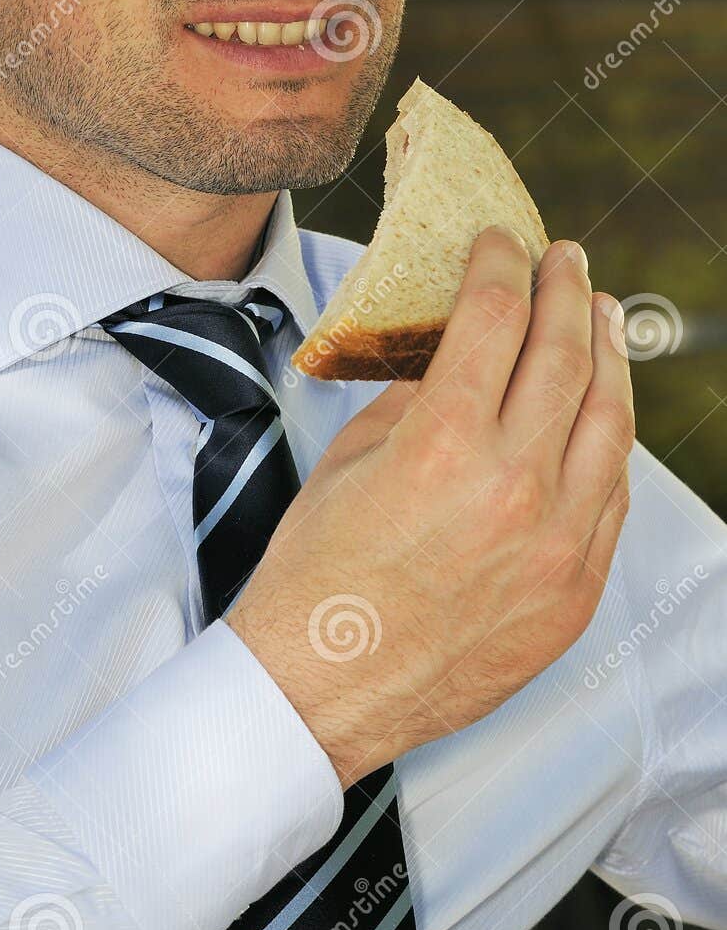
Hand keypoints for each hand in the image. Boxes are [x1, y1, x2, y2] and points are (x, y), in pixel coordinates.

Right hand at [227, 226, 633, 788]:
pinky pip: (612, 497)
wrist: (322, 687)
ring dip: (608, 358)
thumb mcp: (350, 459)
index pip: (495, 319)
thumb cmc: (318, 575)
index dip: (500, 265)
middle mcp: (512, 489)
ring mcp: (556, 545)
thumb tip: (454, 347)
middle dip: (566, 293)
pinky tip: (599, 413)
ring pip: (609, 424)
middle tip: (565, 260)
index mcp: (443, 445)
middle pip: (564, 357)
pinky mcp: (574, 592)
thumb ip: (414, 395)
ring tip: (600, 318)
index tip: (501, 243)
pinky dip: (608, 441)